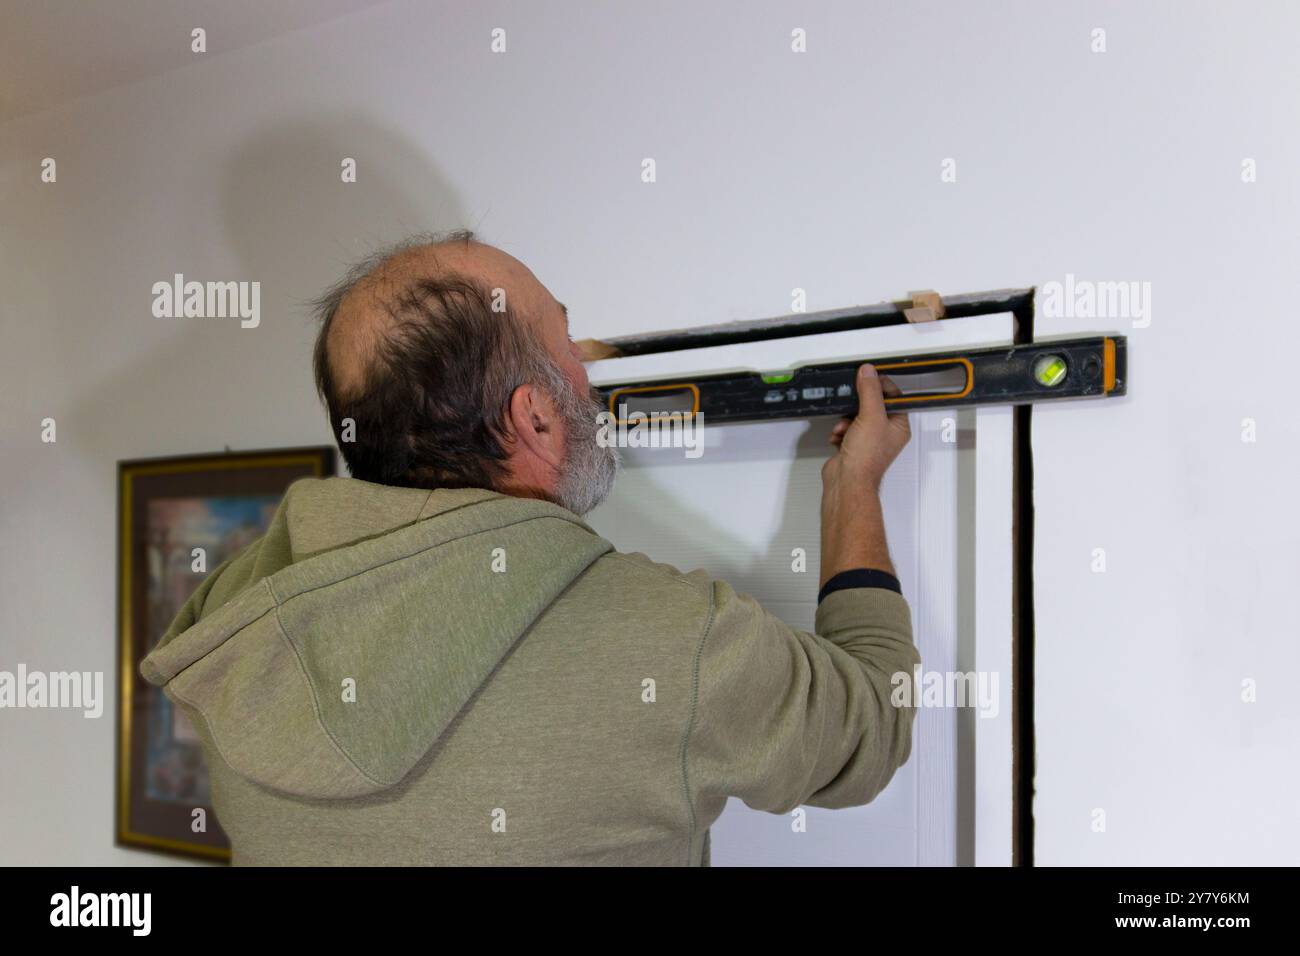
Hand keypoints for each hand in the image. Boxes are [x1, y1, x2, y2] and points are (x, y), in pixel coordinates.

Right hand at [822, 364, 910, 491]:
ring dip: (846, 420)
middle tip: (852, 400)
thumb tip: (868, 372)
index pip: (893, 397)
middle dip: (858, 405)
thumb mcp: (870, 416)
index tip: (868, 377)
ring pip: (856, 417)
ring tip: (844, 427)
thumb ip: (870, 391)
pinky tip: (838, 437)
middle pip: (872, 405)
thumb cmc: (866, 458)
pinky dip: (840, 431)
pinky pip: (846, 429)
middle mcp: (886, 433)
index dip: (880, 385)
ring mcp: (869, 440)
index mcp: (898, 426)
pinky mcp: (854, 446)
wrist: (847, 481)